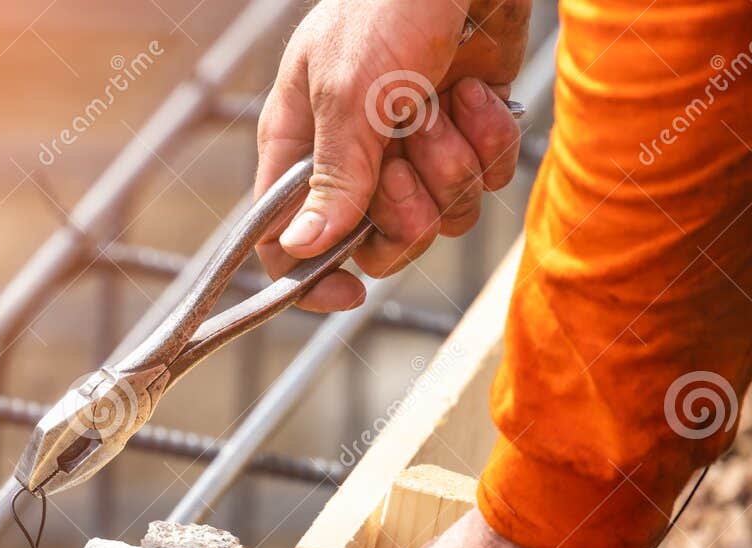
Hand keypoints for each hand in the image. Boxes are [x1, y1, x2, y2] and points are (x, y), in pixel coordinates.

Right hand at [255, 0, 530, 311]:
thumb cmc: (388, 7)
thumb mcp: (349, 93)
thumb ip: (332, 178)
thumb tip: (300, 249)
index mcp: (300, 149)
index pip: (286, 244)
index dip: (313, 279)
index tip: (349, 292)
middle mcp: (353, 159)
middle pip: (374, 244)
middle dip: (404, 210)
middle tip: (406, 159)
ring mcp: (412, 150)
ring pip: (437, 217)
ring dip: (451, 164)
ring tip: (441, 105)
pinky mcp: (467, 134)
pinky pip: (484, 182)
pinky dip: (489, 141)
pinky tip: (475, 95)